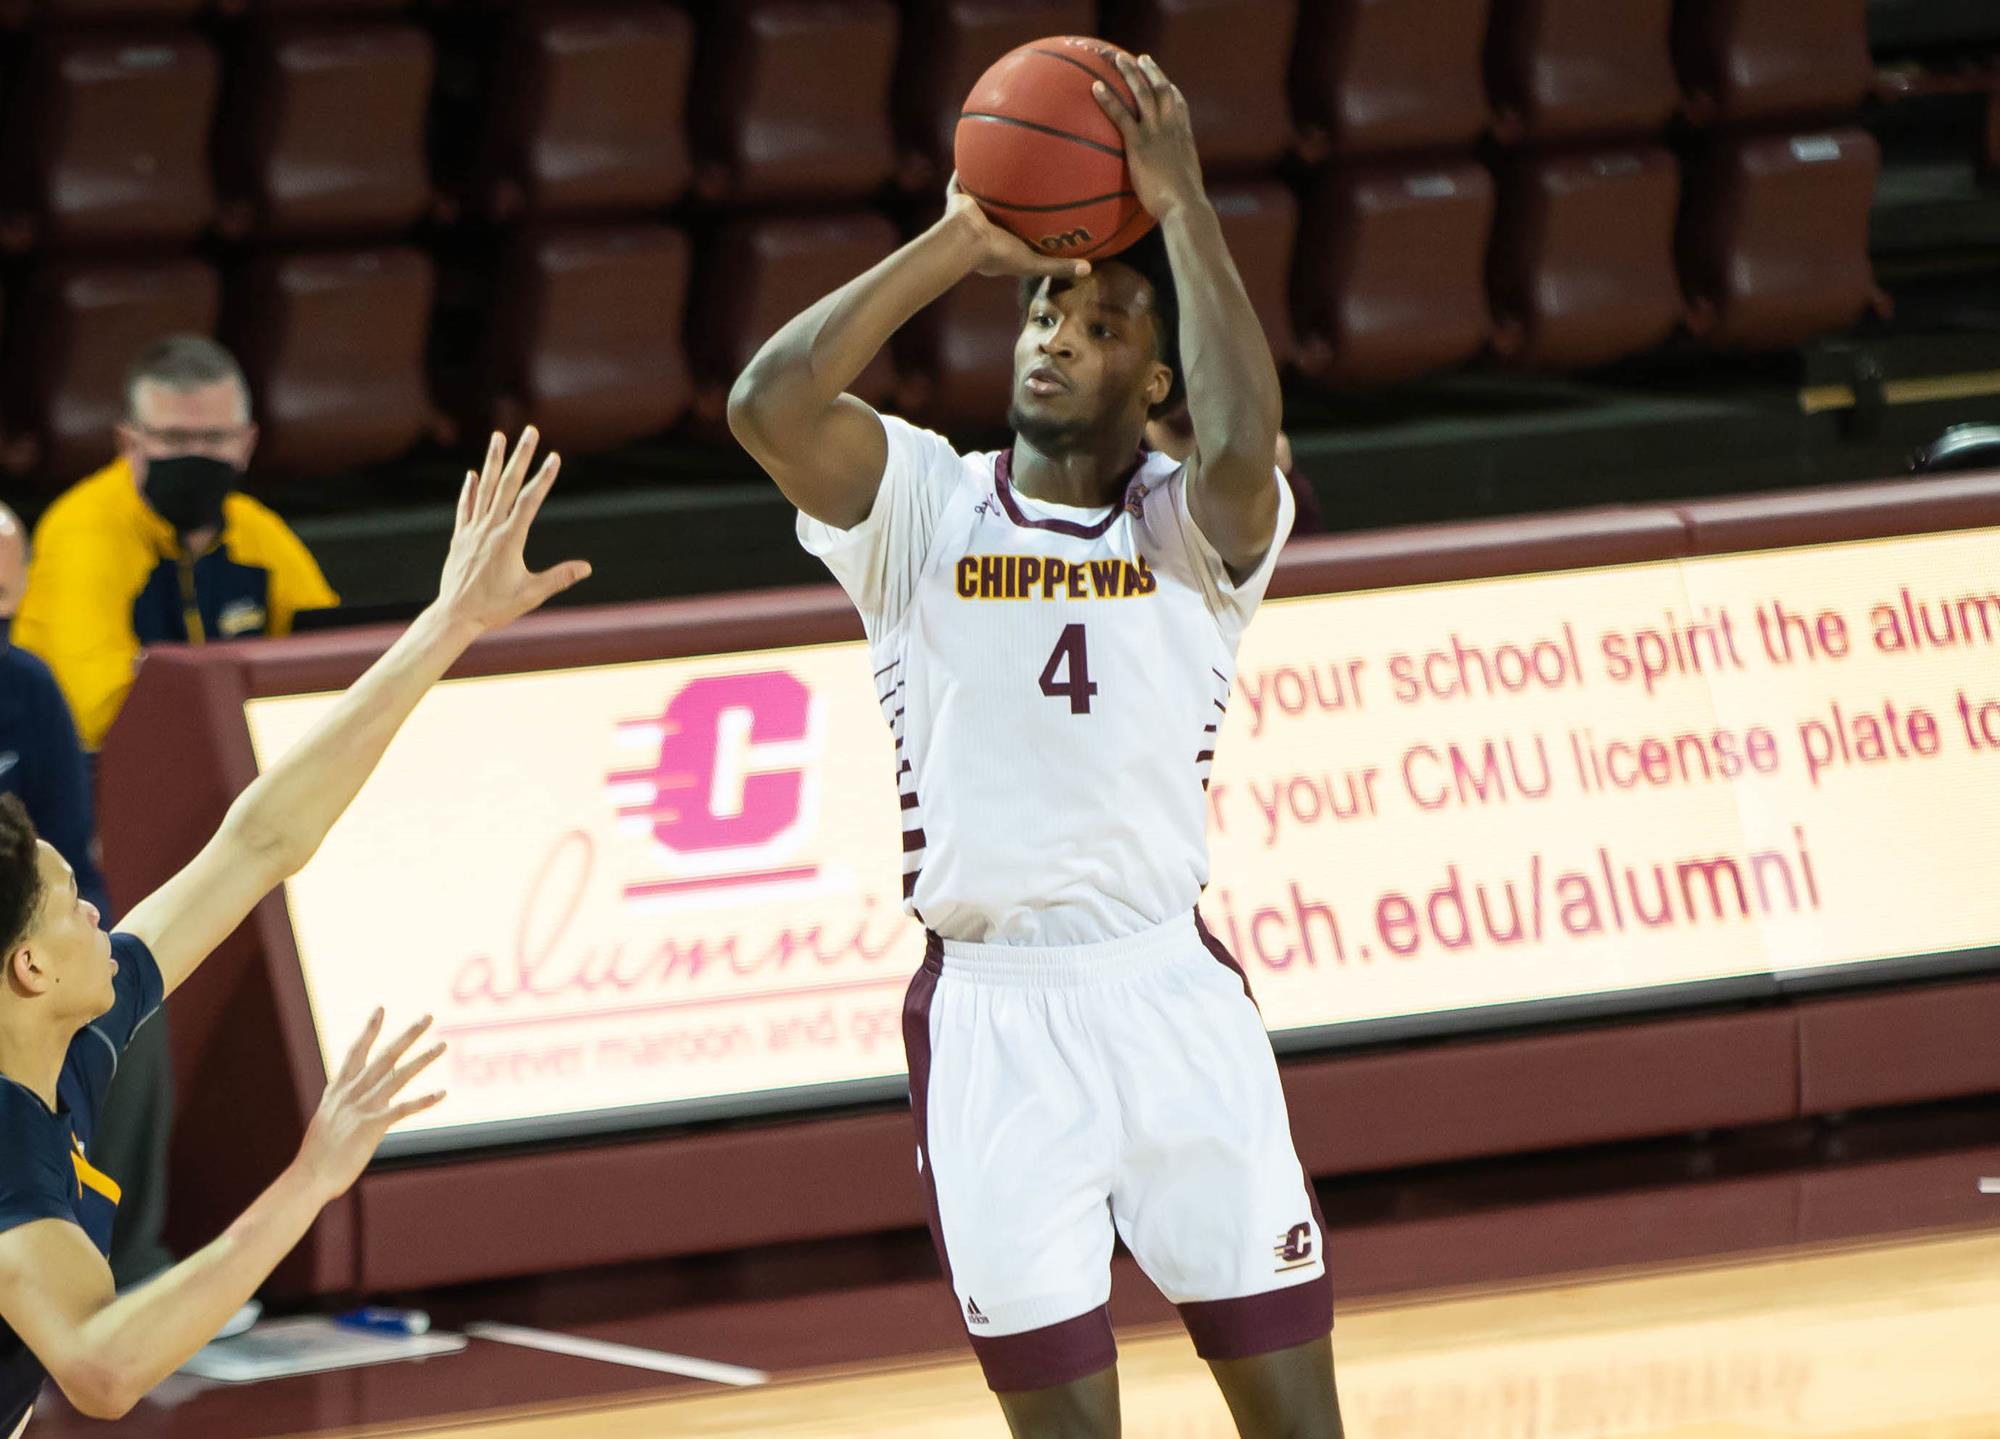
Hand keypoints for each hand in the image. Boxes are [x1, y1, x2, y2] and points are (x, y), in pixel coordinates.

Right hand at [294, 1011, 446, 1200]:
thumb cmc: (318, 1157)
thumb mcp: (327, 1122)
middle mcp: (351, 1094)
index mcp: (338, 1091)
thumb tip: (355, 1108)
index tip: (380, 1009)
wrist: (308, 1177)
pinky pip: (403, 1109)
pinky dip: (424, 1101)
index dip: (369, 1030)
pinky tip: (443, 1093)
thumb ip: (343, 1109)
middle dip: (407, 1035)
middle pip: (384, 1056)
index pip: (356, 1052)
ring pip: (398, 1076)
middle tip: (427, 1017)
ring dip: (422, 1059)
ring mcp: (362, 1107)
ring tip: (442, 1045)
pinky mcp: (372, 1126)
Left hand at [434, 428, 590, 634]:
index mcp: (509, 539)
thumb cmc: (494, 607)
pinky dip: (470, 490)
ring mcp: (473, 531)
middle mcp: (489, 528)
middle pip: (507, 485)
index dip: (543, 478)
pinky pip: (466, 508)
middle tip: (530, 432)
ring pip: (484, 488)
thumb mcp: (531, 594)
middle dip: (520, 456)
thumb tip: (586, 567)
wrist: (455, 615)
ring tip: (498, 437)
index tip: (554, 457)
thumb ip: (559, 577)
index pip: (530, 501)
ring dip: (493, 461)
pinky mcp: (461, 539)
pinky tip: (473, 474)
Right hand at [945, 173, 1091, 280]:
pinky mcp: (958, 199)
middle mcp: (984, 226)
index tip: (1041, 213)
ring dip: (992, 181)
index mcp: (997, 243)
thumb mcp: (1033, 262)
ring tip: (1006, 163)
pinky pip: (962, 180)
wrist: (966, 241)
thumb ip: (1059, 266)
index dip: (1025, 224)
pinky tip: (979, 148)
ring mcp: (970, 212)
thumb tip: (1089, 270)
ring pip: (983, 193)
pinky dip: (967, 169)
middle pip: (999, 209)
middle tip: (1026, 185)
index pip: (1014, 231)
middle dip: (1010, 199)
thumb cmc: (998, 254)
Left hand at [1092, 53, 1204, 223]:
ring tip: (1117, 59)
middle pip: (1162, 90)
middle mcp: (1172, 128)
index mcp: (1184, 137)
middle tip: (1140, 59)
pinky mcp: (1139, 143)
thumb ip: (1173, 179)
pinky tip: (1095, 87)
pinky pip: (1121, 115)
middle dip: (1151, 72)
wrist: (1184, 205)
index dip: (1171, 90)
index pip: (1179, 106)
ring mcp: (1156, 133)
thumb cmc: (1182, 206)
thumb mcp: (1183, 187)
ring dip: (1130, 73)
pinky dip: (1108, 99)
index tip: (1164, 80)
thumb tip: (1166, 191)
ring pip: (1143, 93)